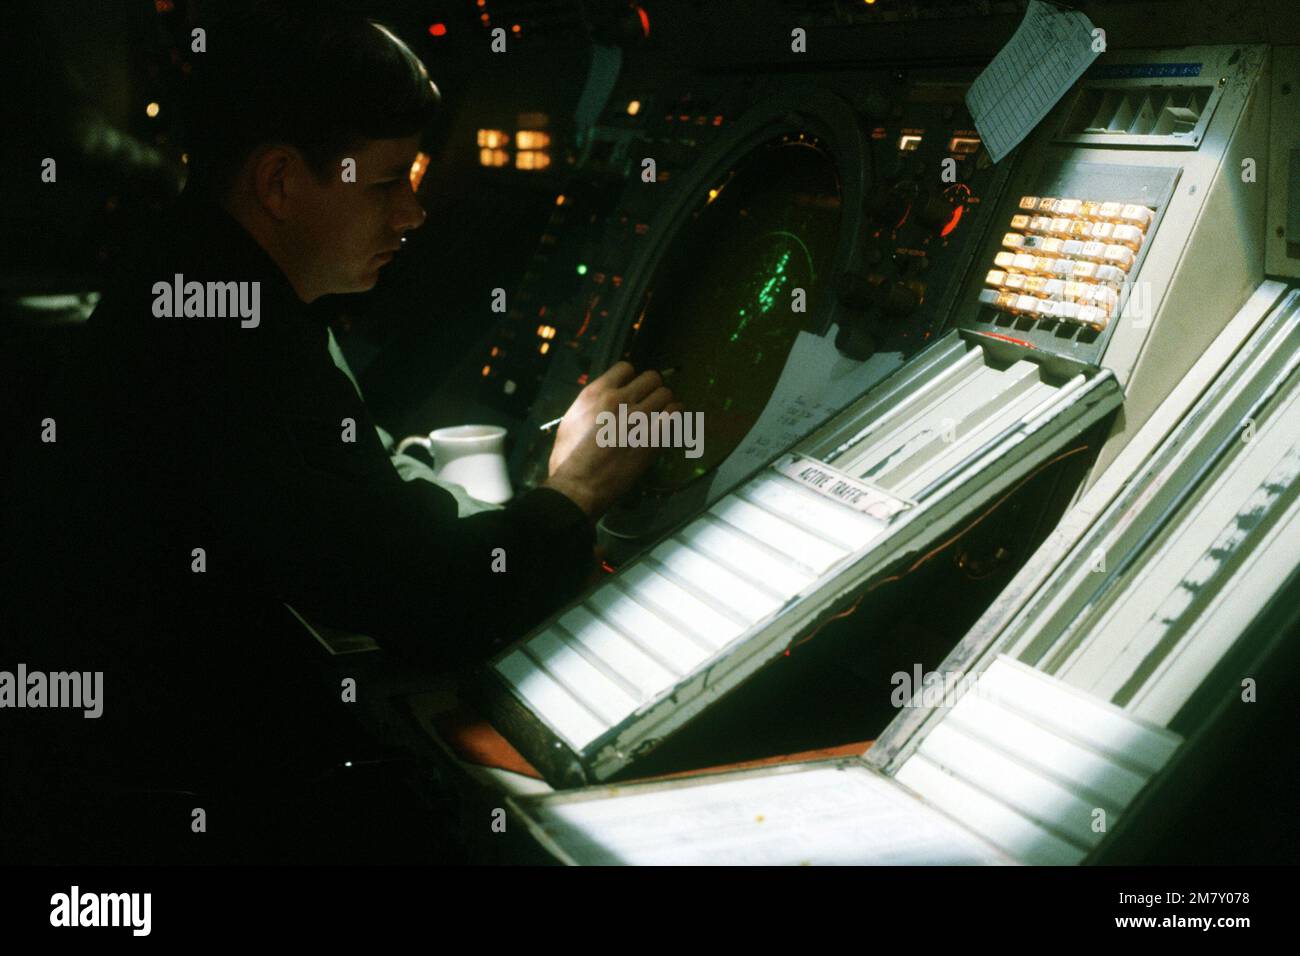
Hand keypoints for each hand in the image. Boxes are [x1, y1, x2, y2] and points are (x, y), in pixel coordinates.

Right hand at [542, 361, 683, 519]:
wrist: (578, 486)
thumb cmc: (568, 458)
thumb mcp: (571, 420)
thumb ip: (592, 404)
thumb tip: (606, 397)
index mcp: (596, 393)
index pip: (625, 367)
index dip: (631, 378)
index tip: (631, 390)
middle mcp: (619, 400)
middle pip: (651, 378)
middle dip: (652, 388)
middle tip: (649, 401)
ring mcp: (638, 417)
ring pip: (666, 393)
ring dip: (665, 402)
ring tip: (660, 413)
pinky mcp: (653, 437)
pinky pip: (675, 413)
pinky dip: (675, 415)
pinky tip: (670, 423)